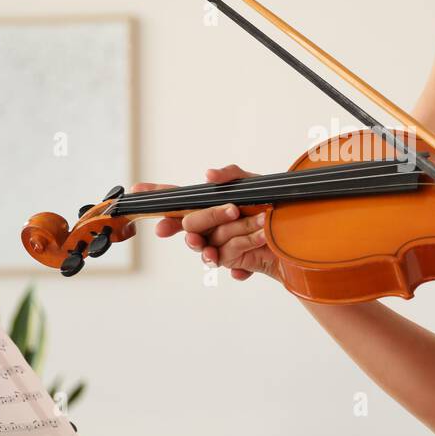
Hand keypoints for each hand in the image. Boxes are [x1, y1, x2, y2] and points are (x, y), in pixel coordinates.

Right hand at [131, 165, 278, 281]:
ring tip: (260, 228)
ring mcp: (217, 245)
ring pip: (212, 245)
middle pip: (191, 225)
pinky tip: (255, 251)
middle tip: (233, 210)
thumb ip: (232, 175)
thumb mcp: (255, 184)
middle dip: (211, 217)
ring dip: (240, 234)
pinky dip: (244, 256)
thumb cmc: (272, 205)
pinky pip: (230, 262)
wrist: (295, 231)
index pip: (174, 201)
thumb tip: (208, 173)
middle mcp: (207, 227)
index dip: (156, 197)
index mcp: (206, 206)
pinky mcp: (233, 262)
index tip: (138, 192)